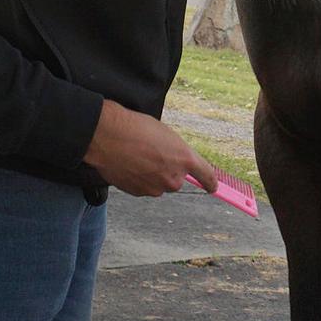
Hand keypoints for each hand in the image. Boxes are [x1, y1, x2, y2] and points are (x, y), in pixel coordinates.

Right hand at [84, 99, 217, 196]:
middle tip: (151, 153)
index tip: (213, 187)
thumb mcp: (165, 134)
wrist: (107, 136)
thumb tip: (171, 161)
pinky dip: (137, 178)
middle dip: (167, 169)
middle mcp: (174, 178)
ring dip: (151, 174)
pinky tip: (128, 163)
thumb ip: (175, 152)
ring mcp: (156, 188)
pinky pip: (143, 186)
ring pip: (158, 183)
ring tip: (136, 155)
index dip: (210, 182)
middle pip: (176, 178)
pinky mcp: (139, 193)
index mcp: (185, 159)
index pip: (206, 175)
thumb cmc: (135, 127)